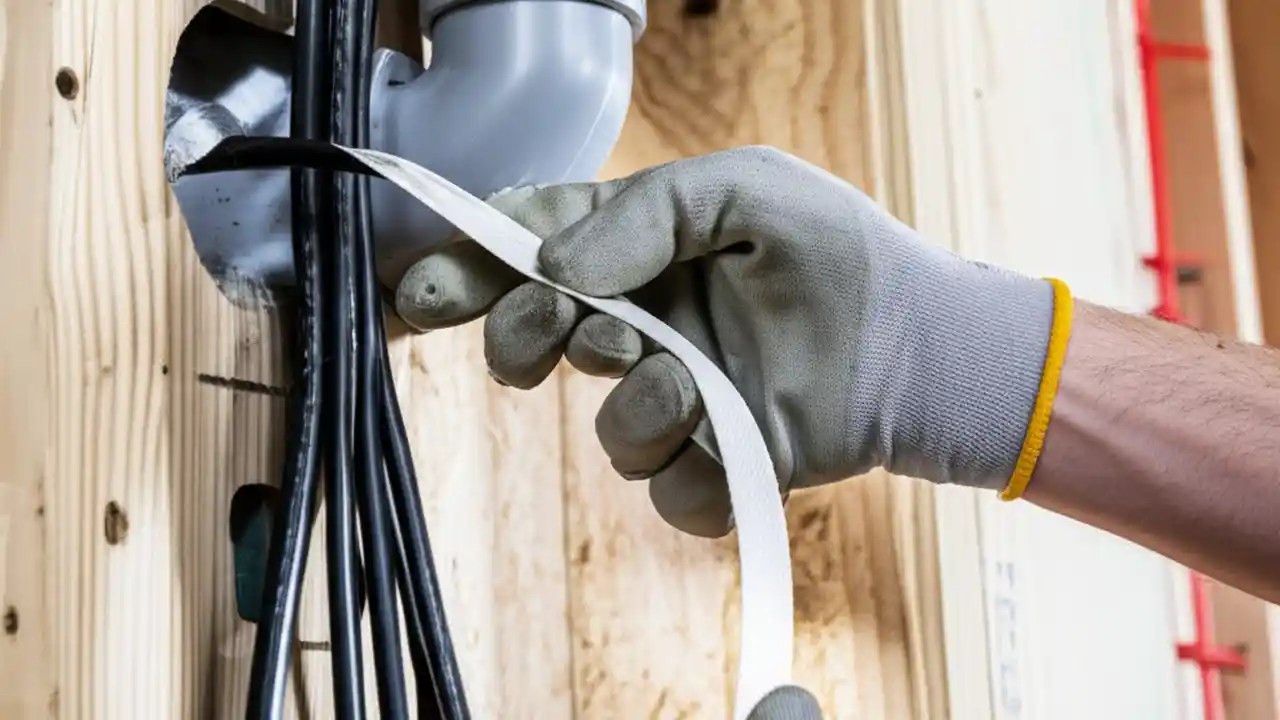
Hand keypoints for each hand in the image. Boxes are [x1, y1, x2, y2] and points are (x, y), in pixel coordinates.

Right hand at [395, 147, 1059, 536]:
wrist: (919, 339)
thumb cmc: (835, 251)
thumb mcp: (741, 189)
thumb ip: (643, 213)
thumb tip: (554, 270)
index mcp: (637, 257)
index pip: (527, 257)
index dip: (466, 269)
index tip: (423, 285)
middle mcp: (644, 328)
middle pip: (533, 341)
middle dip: (524, 335)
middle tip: (555, 323)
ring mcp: (677, 403)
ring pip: (604, 426)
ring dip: (635, 397)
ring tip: (687, 372)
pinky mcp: (715, 466)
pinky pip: (666, 486)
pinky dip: (688, 458)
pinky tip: (724, 423)